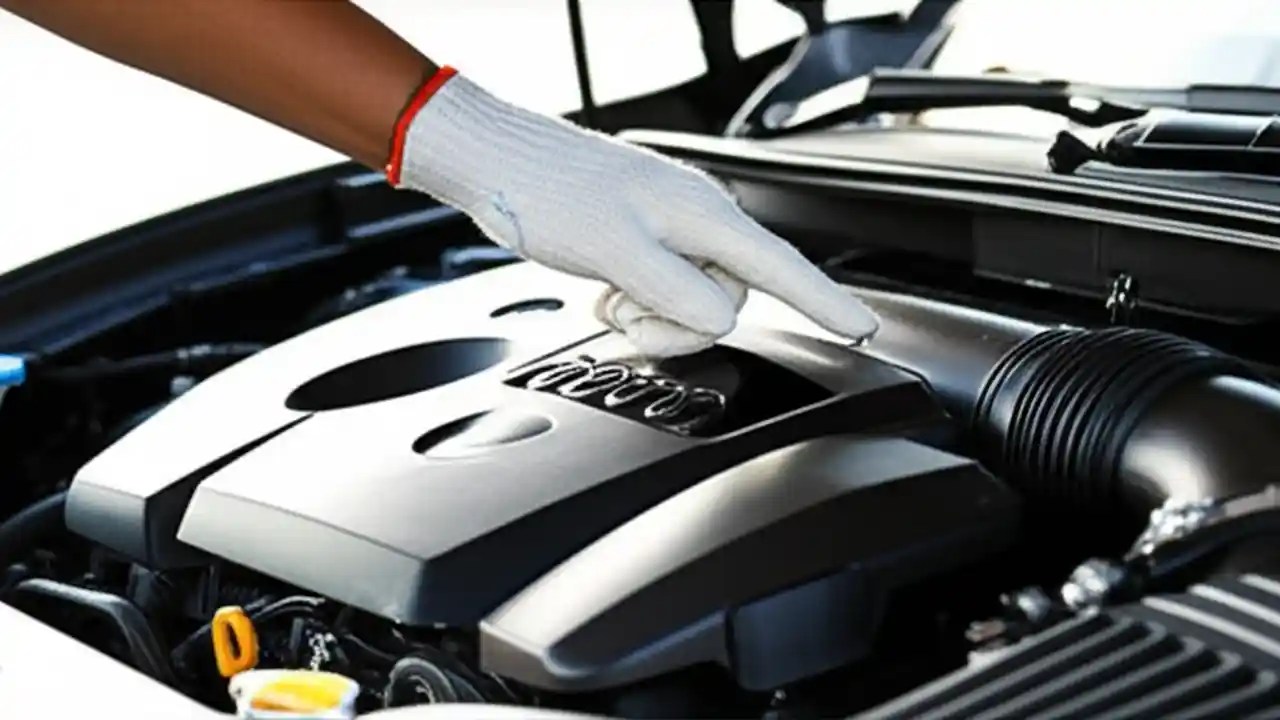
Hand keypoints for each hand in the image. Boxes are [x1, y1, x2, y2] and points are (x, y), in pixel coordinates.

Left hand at [395, 71, 879, 355]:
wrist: (494, 161)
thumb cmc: (548, 191)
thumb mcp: (618, 253)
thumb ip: (678, 292)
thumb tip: (721, 319)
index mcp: (702, 215)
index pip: (780, 268)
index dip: (823, 303)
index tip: (861, 327)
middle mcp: (693, 218)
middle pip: (727, 299)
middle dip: (680, 322)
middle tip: (628, 311)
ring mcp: (665, 227)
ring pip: (692, 298)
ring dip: (651, 311)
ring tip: (608, 291)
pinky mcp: (639, 237)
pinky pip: (660, 287)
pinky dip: (634, 300)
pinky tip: (603, 285)